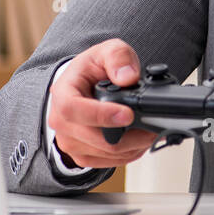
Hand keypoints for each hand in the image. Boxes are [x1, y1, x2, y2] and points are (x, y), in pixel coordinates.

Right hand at [47, 38, 158, 168]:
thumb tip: (128, 77)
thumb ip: (118, 57)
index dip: (100, 114)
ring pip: (106, 153)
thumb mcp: (106, 51)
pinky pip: (108, 162)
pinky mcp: (82, 156)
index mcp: (63, 92)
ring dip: (133, 145)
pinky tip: (138, 140)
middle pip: (95, 138)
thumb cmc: (92, 70)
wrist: (84, 86)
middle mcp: (60, 121)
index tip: (127, 114)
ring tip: (149, 131)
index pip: (72, 109)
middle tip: (153, 126)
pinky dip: (129, 154)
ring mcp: (70, 142)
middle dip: (129, 135)